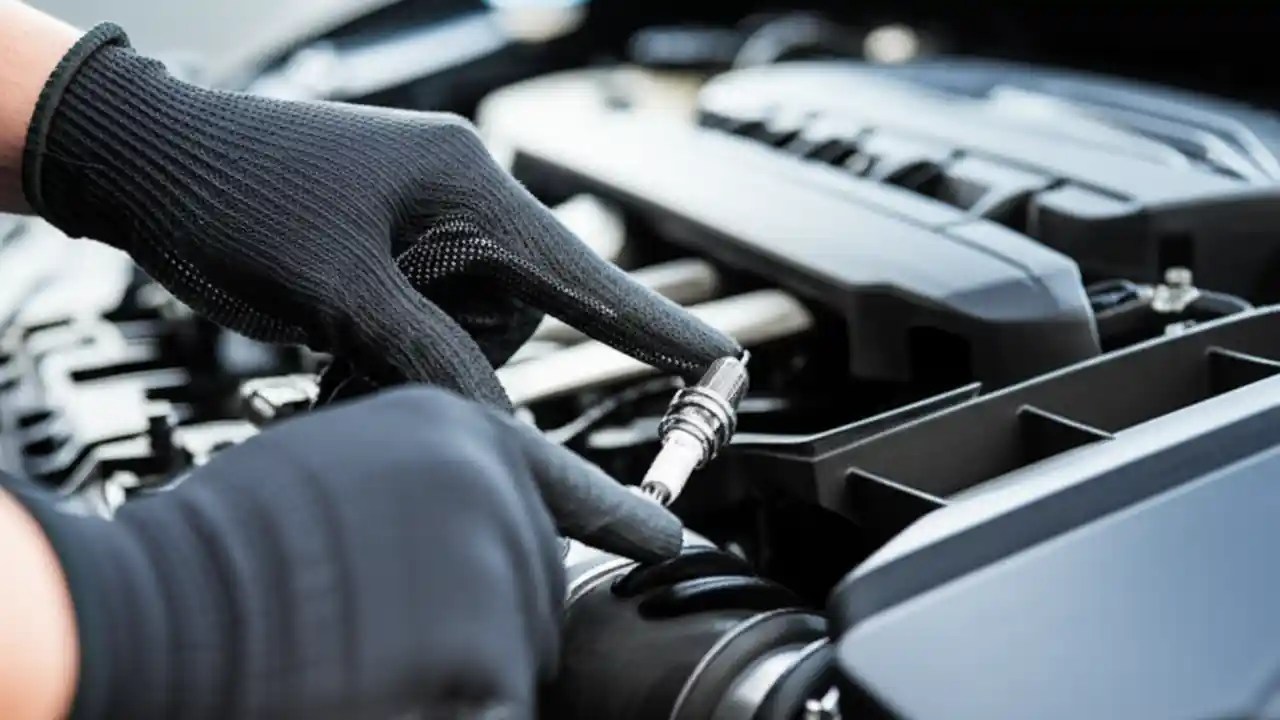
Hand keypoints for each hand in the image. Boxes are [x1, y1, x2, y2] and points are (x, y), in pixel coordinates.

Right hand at [5, 387, 680, 718]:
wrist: (155, 605)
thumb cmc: (227, 544)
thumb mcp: (347, 472)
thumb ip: (432, 494)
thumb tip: (473, 532)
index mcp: (458, 433)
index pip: (572, 482)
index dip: (623, 514)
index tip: (667, 535)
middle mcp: (492, 487)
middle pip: (538, 583)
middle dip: (484, 618)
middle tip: (392, 624)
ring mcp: (493, 565)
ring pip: (520, 651)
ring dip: (461, 668)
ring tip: (368, 650)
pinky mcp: (484, 648)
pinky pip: (502, 697)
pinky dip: (457, 700)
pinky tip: (386, 682)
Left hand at [23, 25, 740, 409]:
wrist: (145, 161)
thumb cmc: (235, 195)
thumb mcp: (340, 291)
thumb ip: (435, 359)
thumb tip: (504, 429)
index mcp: (469, 187)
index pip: (590, 276)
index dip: (661, 332)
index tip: (721, 368)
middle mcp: (460, 202)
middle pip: (515, 322)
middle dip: (455, 360)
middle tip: (365, 354)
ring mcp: (424, 227)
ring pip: (466, 335)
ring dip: (406, 360)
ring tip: (330, 340)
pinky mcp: (390, 251)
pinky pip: (426, 325)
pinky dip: (385, 351)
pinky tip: (330, 339)